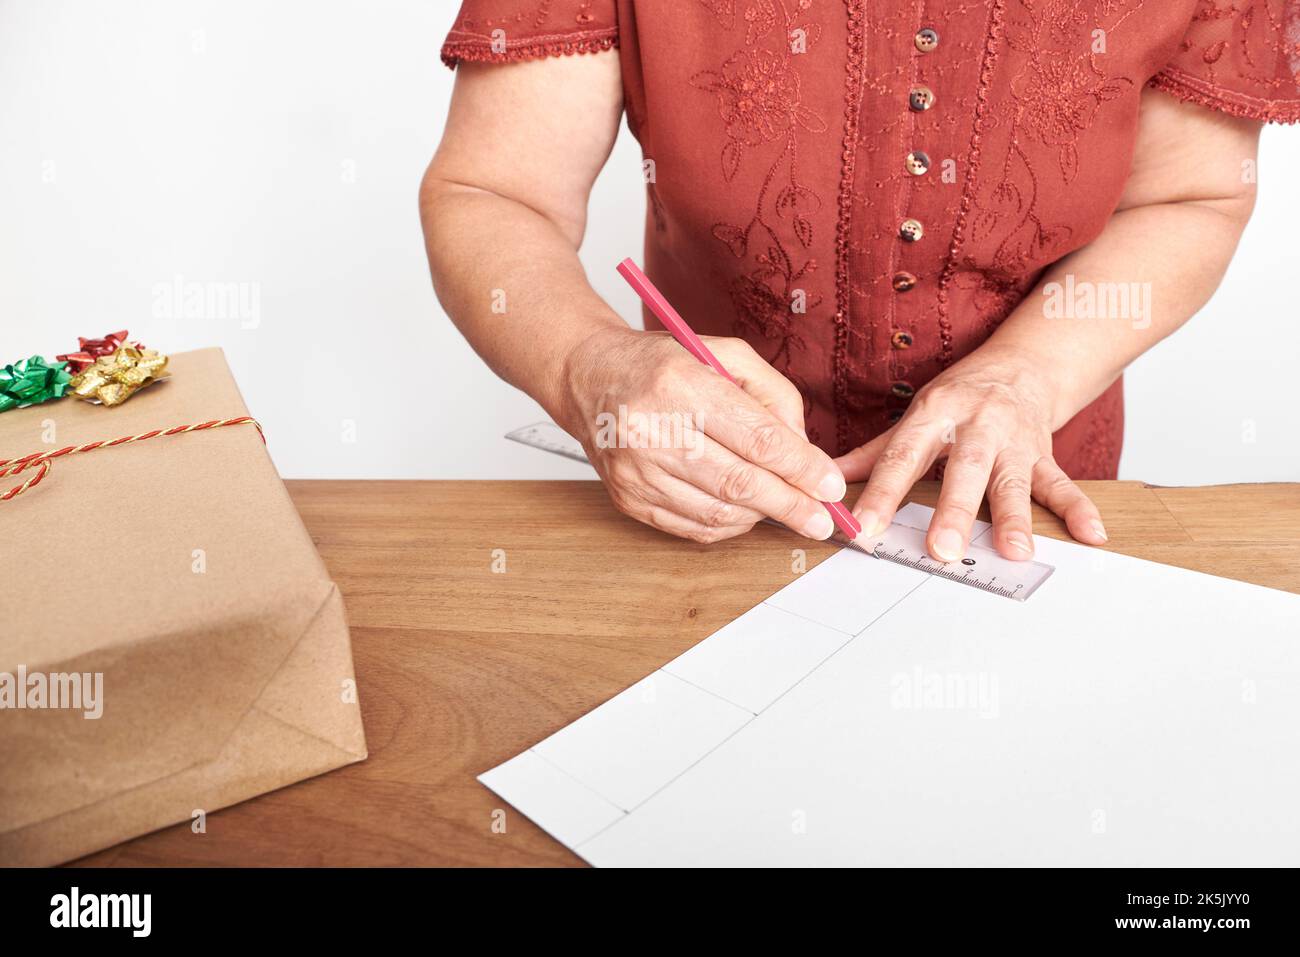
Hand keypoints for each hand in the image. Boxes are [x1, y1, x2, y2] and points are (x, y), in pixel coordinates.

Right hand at [558, 328, 847, 543]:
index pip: (756, 439)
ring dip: (760, 516)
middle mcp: (652, 430)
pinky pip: (691, 527)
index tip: (831, 486)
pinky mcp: (628, 498)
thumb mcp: (725, 356)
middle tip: (822, 520)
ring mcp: (635, 471)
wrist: (590, 379)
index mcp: (679, 385)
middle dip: (790, 505)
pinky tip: (745, 511)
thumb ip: (774, 398)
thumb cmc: (663, 364)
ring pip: (717, 512)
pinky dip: (728, 526)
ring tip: (783, 508)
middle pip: (739, 483)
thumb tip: (807, 455)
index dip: (801, 468)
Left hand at [834, 346, 1107, 561]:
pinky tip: (1092, 535)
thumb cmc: (956, 400)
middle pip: (963, 470)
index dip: (881, 494)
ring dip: (1016, 517)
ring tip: (1016, 552)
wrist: (1020, 366)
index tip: (863, 529)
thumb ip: (872, 454)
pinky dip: (1079, 509)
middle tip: (942, 550)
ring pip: (1014, 480)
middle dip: (953, 510)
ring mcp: (1015, 440)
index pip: (901, 458)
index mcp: (933, 415)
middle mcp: (976, 426)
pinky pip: (1063, 483)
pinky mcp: (1045, 454)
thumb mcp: (912, 417)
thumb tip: (824, 480)